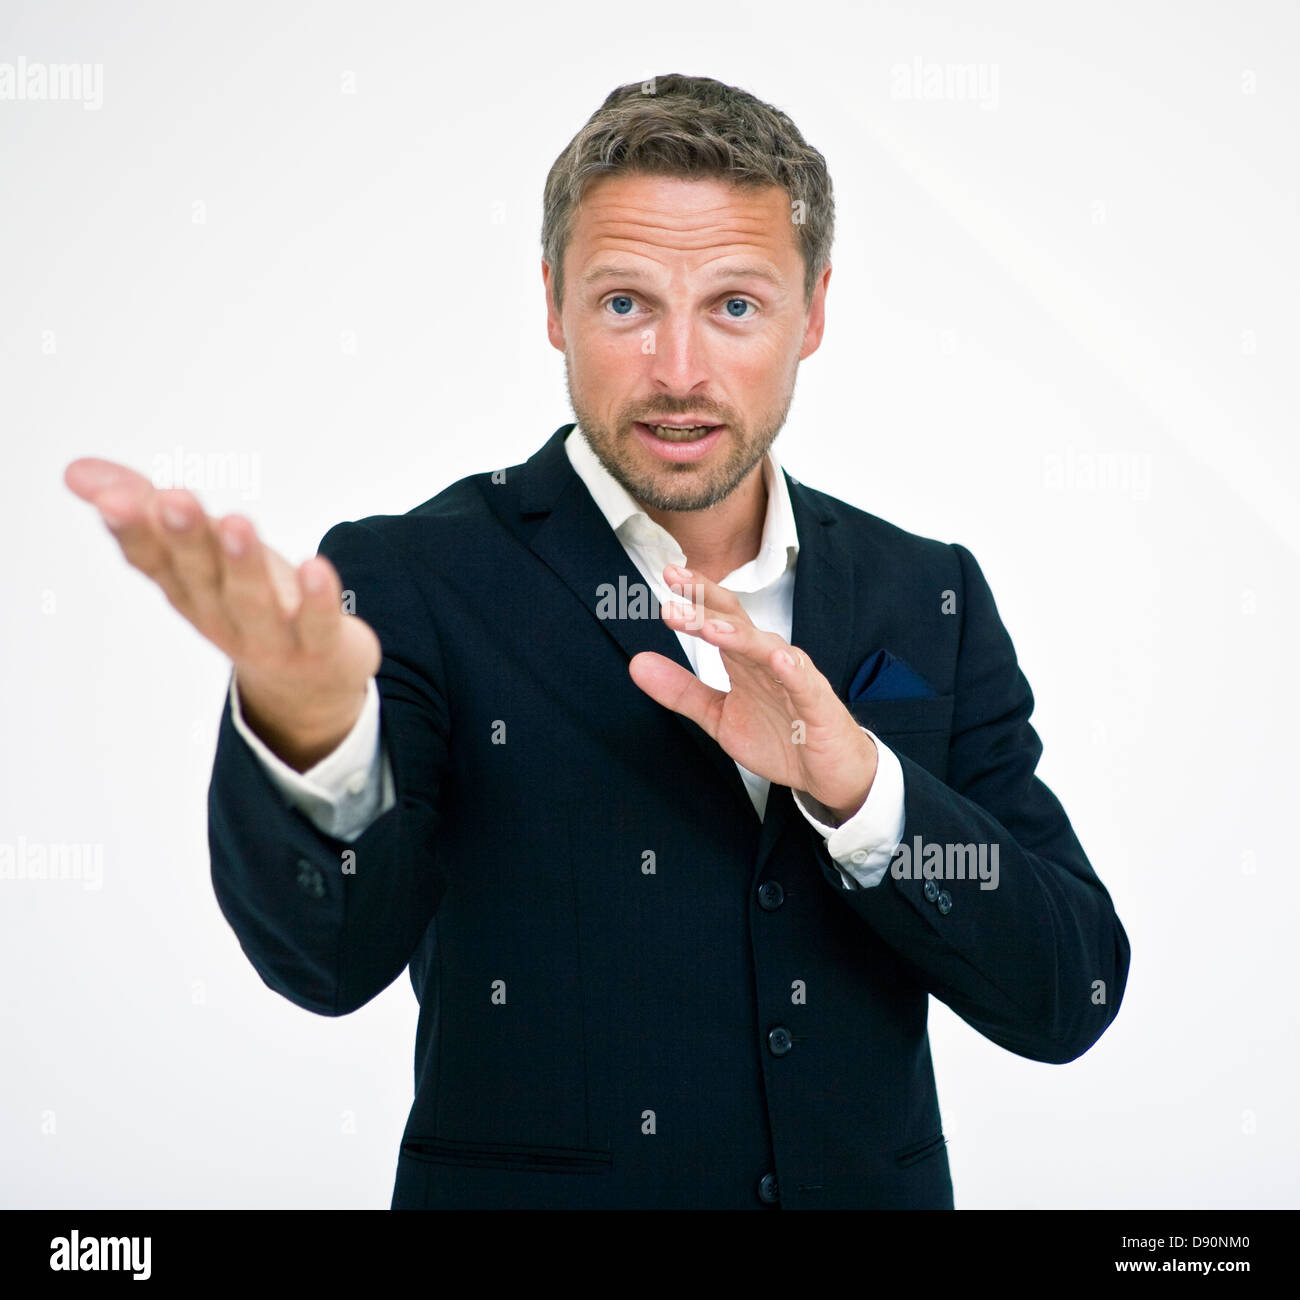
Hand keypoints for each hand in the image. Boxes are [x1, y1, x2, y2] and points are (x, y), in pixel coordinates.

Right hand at [63, 457, 380, 769]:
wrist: (309, 681)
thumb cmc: (248, 600)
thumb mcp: (199, 553)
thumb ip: (144, 507)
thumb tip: (76, 471)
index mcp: (186, 588)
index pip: (152, 560)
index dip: (134, 532)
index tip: (114, 500)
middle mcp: (220, 614)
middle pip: (200, 575)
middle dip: (186, 538)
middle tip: (172, 500)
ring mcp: (269, 636)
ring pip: (252, 601)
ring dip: (244, 564)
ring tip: (238, 522)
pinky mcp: (319, 646)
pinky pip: (317, 624)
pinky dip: (316, 600)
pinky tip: (315, 567)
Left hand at [628, 564, 877, 820]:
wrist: (827, 774)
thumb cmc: (780, 736)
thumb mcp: (718, 715)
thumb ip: (681, 690)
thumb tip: (636, 663)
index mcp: (744, 660)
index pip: (719, 616)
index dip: (696, 596)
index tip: (668, 575)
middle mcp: (768, 660)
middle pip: (738, 622)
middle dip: (707, 605)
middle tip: (677, 589)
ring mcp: (795, 678)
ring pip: (766, 648)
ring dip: (739, 635)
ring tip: (711, 627)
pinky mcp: (817, 704)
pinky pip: (804, 683)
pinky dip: (793, 669)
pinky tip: (779, 658)